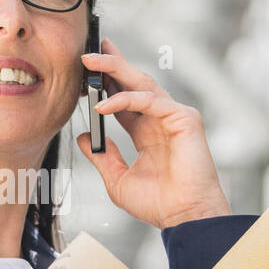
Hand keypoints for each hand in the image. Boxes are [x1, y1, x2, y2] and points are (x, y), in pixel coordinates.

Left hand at [76, 36, 231, 228]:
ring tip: (90, 62)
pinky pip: (150, 100)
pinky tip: (103, 105)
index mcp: (147, 132)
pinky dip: (125, 99)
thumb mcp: (118, 179)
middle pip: (134, 82)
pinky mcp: (184, 119)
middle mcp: (161, 120)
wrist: (183, 216)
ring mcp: (174, 117)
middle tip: (87, 53)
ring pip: (142, 83)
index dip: (107, 81)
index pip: (125, 98)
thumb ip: (103, 156)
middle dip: (111, 64)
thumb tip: (84, 137)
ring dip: (115, 69)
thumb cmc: (159, 203)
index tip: (86, 69)